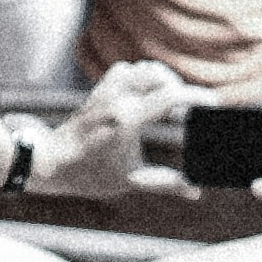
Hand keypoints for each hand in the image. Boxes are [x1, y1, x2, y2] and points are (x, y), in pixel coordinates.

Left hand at [32, 59, 191, 191]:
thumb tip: (195, 192)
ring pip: (142, 68)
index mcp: (127, 119)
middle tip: (186, 113)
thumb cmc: (88, 174)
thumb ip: (165, 184)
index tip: (212, 103)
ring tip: (169, 104)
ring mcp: (105, 92)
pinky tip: (144, 96)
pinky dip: (140, 77)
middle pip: (159, 75)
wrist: (49, 163)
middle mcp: (116, 99)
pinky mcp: (98, 92)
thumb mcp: (130, 180)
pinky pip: (124, 70)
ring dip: (161, 80)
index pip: (170, 95)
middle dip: (180, 89)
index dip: (197, 96)